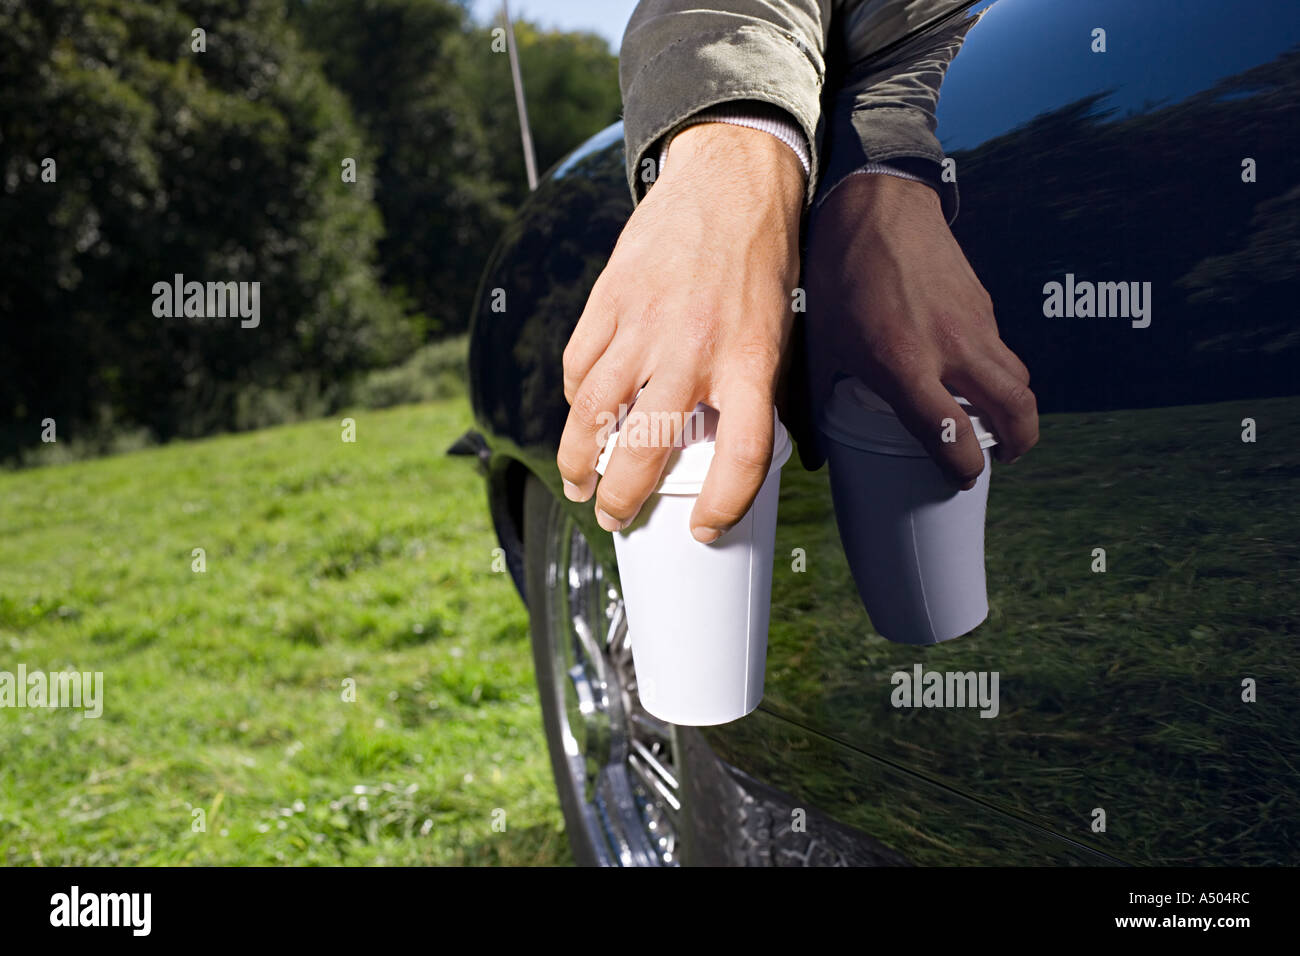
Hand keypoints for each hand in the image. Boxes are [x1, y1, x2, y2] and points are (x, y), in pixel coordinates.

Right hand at [558, 122, 804, 541]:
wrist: (730, 180)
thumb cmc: (760, 263)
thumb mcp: (776, 332)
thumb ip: (747, 392)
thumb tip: (715, 453)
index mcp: (750, 360)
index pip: (740, 455)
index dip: (723, 505)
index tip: (705, 529)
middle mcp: (694, 348)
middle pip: (646, 448)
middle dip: (623, 498)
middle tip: (615, 517)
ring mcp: (644, 323)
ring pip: (592, 412)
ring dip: (578, 460)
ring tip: (577, 484)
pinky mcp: (609, 299)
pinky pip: (579, 364)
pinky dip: (573, 398)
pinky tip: (578, 413)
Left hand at [804, 172, 1037, 486]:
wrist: (875, 202)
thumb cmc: (840, 273)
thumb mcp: (821, 345)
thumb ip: (817, 404)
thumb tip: (814, 455)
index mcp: (905, 364)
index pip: (952, 436)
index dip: (963, 468)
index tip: (960, 478)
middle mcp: (950, 347)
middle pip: (1013, 409)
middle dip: (1018, 443)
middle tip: (1003, 457)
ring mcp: (974, 323)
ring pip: (1018, 378)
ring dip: (1017, 409)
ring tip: (995, 425)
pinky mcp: (983, 303)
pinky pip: (1004, 349)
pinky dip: (1000, 372)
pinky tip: (973, 377)